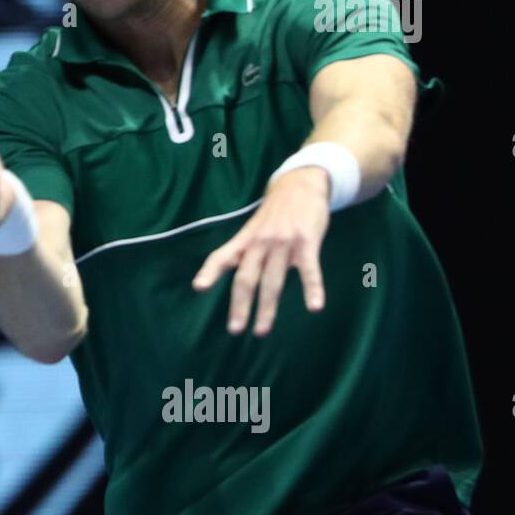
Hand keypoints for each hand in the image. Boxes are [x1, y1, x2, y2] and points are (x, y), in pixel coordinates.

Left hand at [191, 167, 330, 335]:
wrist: (302, 184)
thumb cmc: (275, 213)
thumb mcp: (253, 228)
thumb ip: (243, 252)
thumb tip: (232, 279)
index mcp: (245, 240)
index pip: (222, 256)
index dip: (210, 271)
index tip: (199, 287)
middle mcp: (260, 242)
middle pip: (246, 277)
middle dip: (239, 305)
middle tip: (235, 329)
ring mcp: (283, 242)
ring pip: (273, 281)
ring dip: (267, 308)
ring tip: (262, 330)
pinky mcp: (306, 242)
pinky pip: (309, 270)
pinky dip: (312, 289)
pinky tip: (315, 307)